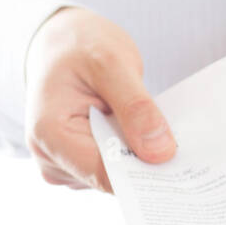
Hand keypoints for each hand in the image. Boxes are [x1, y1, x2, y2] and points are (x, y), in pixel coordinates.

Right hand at [23, 6, 175, 190]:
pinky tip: (141, 135)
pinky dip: (131, 154)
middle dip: (143, 165)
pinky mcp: (78, 164)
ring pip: (115, 177)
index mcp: (49, 134)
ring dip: (138, 158)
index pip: (105, 175)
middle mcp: (50, 157)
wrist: (63, 43)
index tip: (177, 167)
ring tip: (152, 131)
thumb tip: (161, 153)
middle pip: (111, 180)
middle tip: (176, 146)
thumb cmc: (80, 46)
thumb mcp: (111, 63)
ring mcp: (63, 164)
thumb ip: (136, 107)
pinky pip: (113, 169)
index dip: (143, 175)